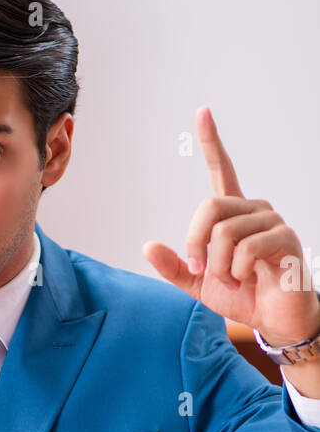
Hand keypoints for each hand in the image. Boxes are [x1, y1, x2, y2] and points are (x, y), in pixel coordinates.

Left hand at [143, 106, 319, 346]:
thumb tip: (147, 246)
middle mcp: (253, 209)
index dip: (211, 142)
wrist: (275, 319)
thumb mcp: (199, 283)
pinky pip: (246, 249)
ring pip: (225, 233)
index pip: (221, 170)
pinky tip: (251, 278)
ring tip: (235, 279)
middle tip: (201, 269)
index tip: (202, 112)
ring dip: (220, 267)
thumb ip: (175, 266)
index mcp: (233, 214)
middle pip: (209, 208)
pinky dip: (238, 271)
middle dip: (196, 243)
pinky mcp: (284, 238)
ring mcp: (271, 221)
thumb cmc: (243, 295)